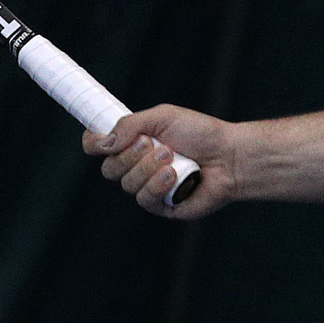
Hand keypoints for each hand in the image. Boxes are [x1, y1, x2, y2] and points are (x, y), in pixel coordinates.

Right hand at [82, 104, 235, 219]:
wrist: (230, 156)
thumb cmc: (201, 133)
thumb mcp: (164, 117)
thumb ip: (130, 125)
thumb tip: (103, 142)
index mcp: (133, 142)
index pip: (98, 146)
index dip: (93, 144)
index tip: (101, 140)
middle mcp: (136, 166)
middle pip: (109, 169)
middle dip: (129, 155)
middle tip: (152, 143)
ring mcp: (148, 186)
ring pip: (126, 184)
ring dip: (148, 168)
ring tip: (172, 157)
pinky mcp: (161, 205)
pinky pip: (144, 199)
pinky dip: (158, 185)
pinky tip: (174, 176)